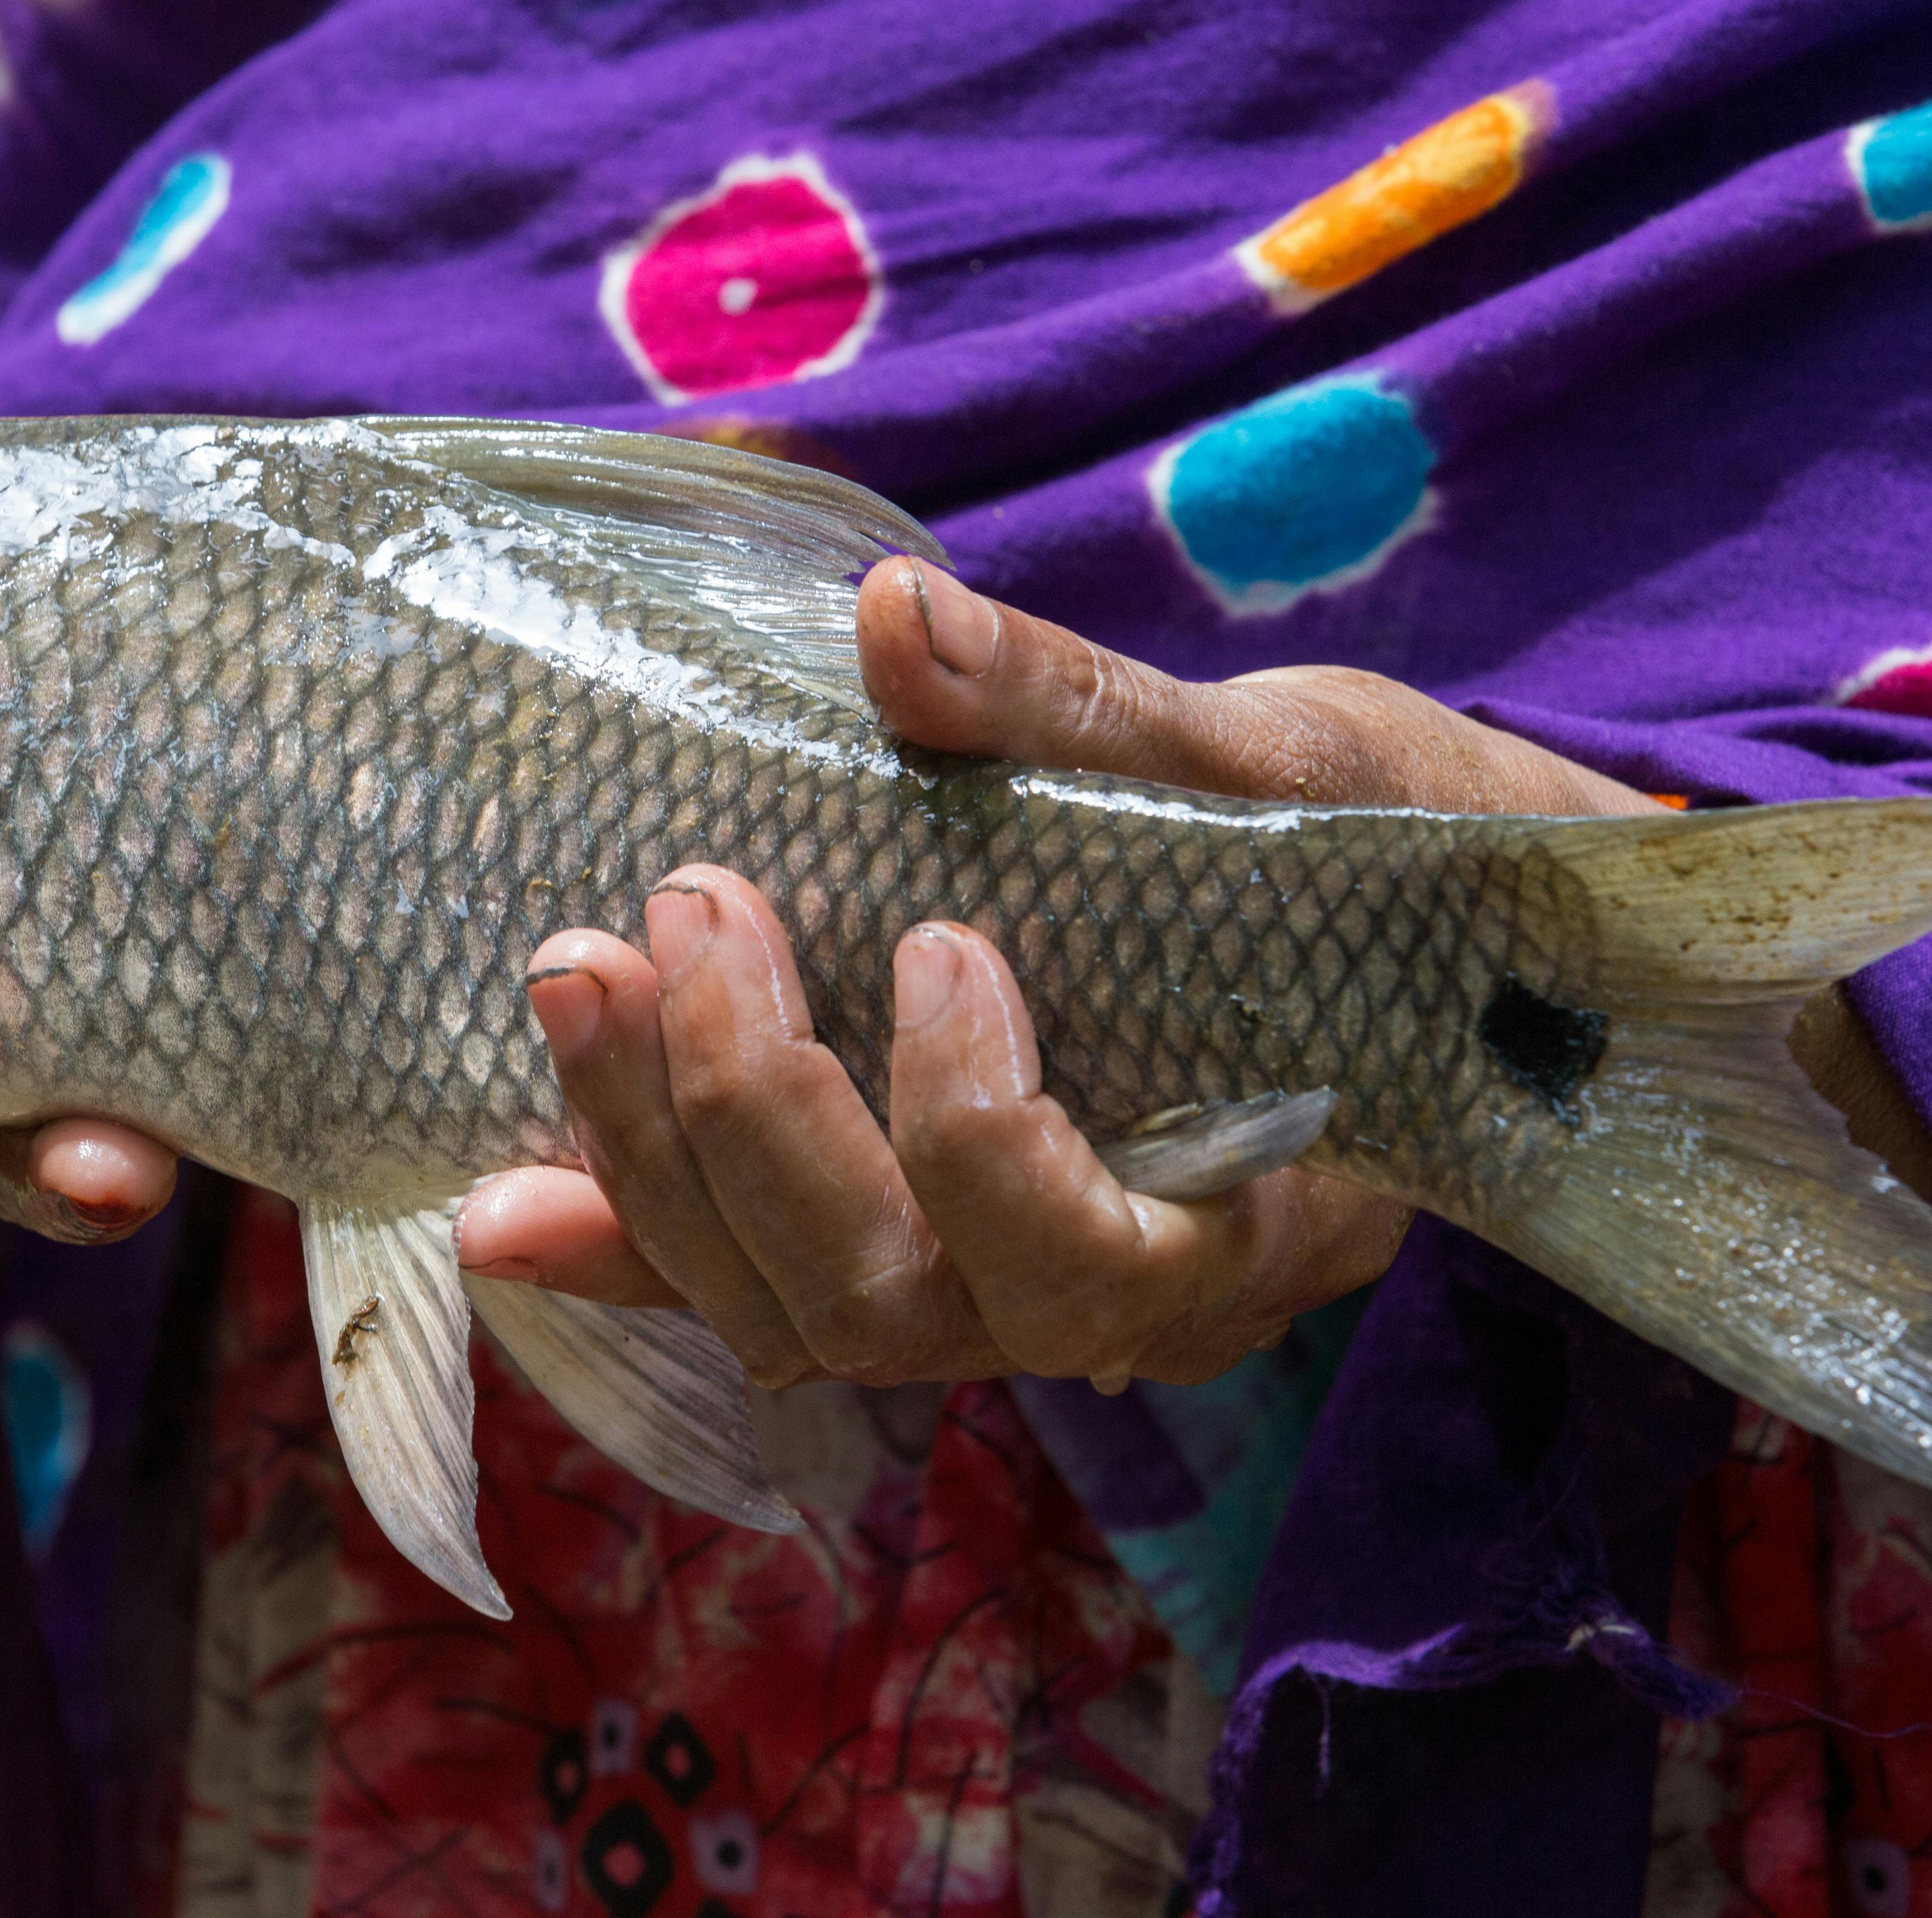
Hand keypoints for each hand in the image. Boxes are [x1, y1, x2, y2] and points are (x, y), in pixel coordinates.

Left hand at [458, 557, 1931, 1388]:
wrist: (1431, 935)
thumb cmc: (1393, 859)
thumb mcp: (1284, 763)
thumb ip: (1088, 713)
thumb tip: (894, 615)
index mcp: (1252, 1219)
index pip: (1092, 1264)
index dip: (979, 1139)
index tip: (944, 939)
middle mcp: (1116, 1299)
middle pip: (900, 1306)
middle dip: (756, 1119)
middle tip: (693, 905)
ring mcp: (1002, 1292)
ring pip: (799, 1316)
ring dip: (658, 1158)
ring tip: (577, 971)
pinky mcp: (915, 1248)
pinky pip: (752, 1292)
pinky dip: (627, 1246)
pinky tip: (501, 1202)